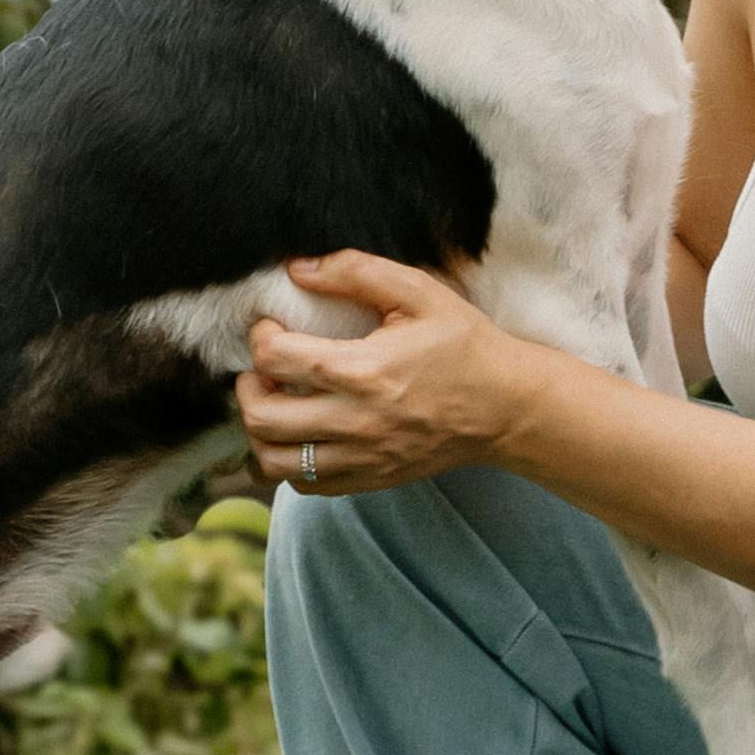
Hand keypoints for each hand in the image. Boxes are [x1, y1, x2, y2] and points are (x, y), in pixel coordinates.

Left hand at [237, 250, 551, 500]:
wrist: (506, 408)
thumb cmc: (463, 344)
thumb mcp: (419, 292)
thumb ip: (356, 271)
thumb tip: (298, 269)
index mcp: (365, 370)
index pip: (275, 359)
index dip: (261, 336)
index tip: (274, 326)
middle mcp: (356, 422)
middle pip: (260, 416)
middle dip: (248, 386)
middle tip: (266, 368)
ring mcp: (361, 458)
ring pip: (272, 461)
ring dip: (260, 430)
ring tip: (276, 403)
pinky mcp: (367, 479)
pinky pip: (302, 485)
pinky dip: (287, 462)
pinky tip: (301, 434)